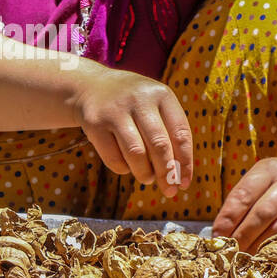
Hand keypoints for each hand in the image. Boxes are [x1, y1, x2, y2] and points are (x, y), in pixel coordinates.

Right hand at [70, 68, 192, 199]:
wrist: (90, 87)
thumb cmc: (133, 105)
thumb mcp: (155, 106)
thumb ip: (169, 134)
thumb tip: (179, 176)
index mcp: (161, 94)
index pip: (180, 133)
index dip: (185, 162)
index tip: (184, 184)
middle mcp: (139, 99)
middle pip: (159, 145)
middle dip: (166, 173)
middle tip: (169, 190)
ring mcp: (115, 110)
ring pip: (136, 153)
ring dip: (144, 173)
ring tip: (146, 178)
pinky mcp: (95, 123)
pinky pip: (113, 157)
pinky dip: (122, 168)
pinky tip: (126, 166)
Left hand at [211, 151, 276, 250]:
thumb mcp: (259, 179)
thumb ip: (241, 201)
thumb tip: (221, 234)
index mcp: (269, 170)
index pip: (245, 194)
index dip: (228, 218)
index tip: (217, 236)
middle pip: (263, 213)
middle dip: (242, 235)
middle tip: (229, 251)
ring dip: (258, 247)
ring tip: (244, 258)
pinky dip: (276, 252)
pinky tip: (263, 258)